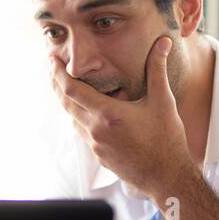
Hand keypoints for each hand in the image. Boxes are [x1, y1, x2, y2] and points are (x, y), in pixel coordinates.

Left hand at [51, 35, 192, 200]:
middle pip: (65, 103)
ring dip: (67, 101)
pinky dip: (79, 117)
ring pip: (72, 118)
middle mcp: (95, 130)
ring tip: (67, 86)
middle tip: (52, 67)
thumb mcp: (162, 101)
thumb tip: (163, 42)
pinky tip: (87, 110)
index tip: (52, 60)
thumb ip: (157, 69)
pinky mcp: (98, 155)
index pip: (71, 90)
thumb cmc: (167, 140)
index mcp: (108, 114)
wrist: (166, 177)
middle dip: (56, 83)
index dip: (58, 73)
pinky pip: (82, 131)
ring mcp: (95, 145)